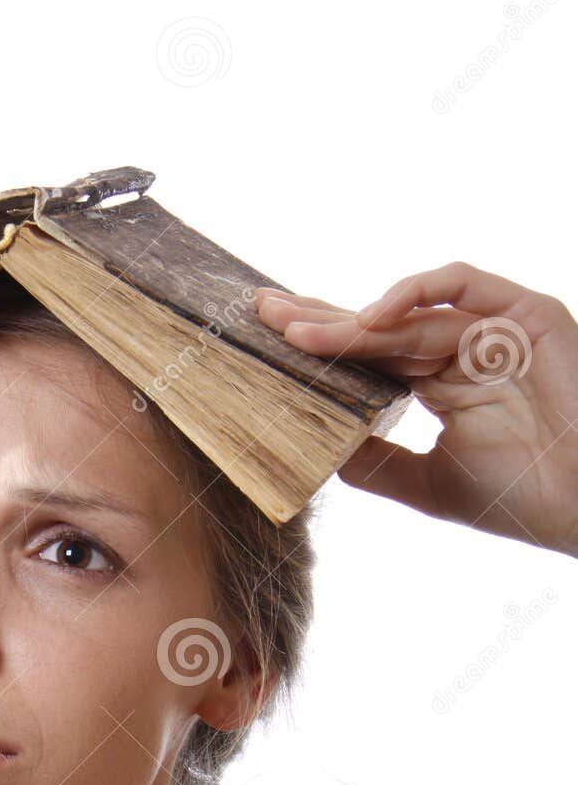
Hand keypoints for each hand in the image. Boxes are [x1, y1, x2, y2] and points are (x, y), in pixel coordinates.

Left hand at [254, 263, 577, 555]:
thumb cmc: (522, 499)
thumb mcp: (429, 484)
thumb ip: (377, 464)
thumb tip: (319, 453)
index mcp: (443, 382)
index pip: (370, 355)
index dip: (320, 346)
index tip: (265, 343)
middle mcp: (464, 348)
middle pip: (378, 326)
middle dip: (319, 320)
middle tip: (260, 314)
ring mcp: (493, 328)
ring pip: (408, 313)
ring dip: (350, 321)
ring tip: (297, 333)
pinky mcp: (523, 314)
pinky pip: (461, 285)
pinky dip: (414, 294)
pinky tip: (369, 319)